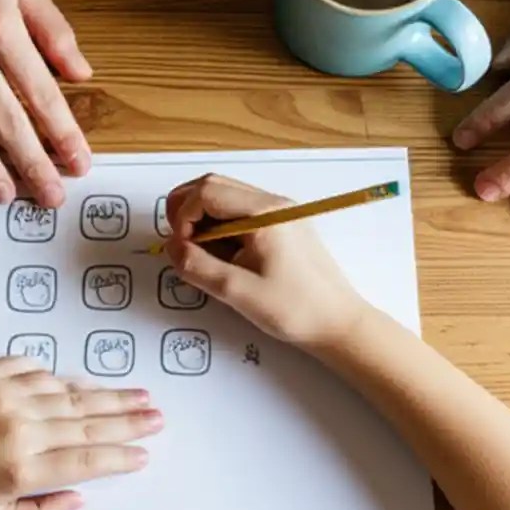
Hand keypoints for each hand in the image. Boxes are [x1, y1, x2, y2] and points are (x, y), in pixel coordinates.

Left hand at [0, 356, 158, 509]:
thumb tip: (80, 500)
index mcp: (20, 469)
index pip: (87, 459)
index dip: (120, 455)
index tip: (144, 451)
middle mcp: (16, 428)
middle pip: (87, 421)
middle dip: (127, 419)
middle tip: (156, 414)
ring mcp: (1, 394)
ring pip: (67, 392)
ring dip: (103, 395)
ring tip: (134, 395)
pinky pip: (35, 369)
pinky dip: (57, 378)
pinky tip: (76, 384)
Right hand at [163, 175, 367, 346]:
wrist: (339, 324)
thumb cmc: (295, 310)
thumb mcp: (237, 292)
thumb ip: (197, 266)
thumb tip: (171, 246)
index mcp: (264, 214)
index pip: (207, 192)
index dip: (183, 216)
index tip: (182, 248)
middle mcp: (273, 204)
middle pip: (214, 185)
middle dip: (187, 211)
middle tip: (180, 244)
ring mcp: (279, 213)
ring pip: (225, 198)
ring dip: (202, 220)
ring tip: (199, 254)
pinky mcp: (281, 226)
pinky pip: (240, 213)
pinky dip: (219, 227)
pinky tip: (220, 255)